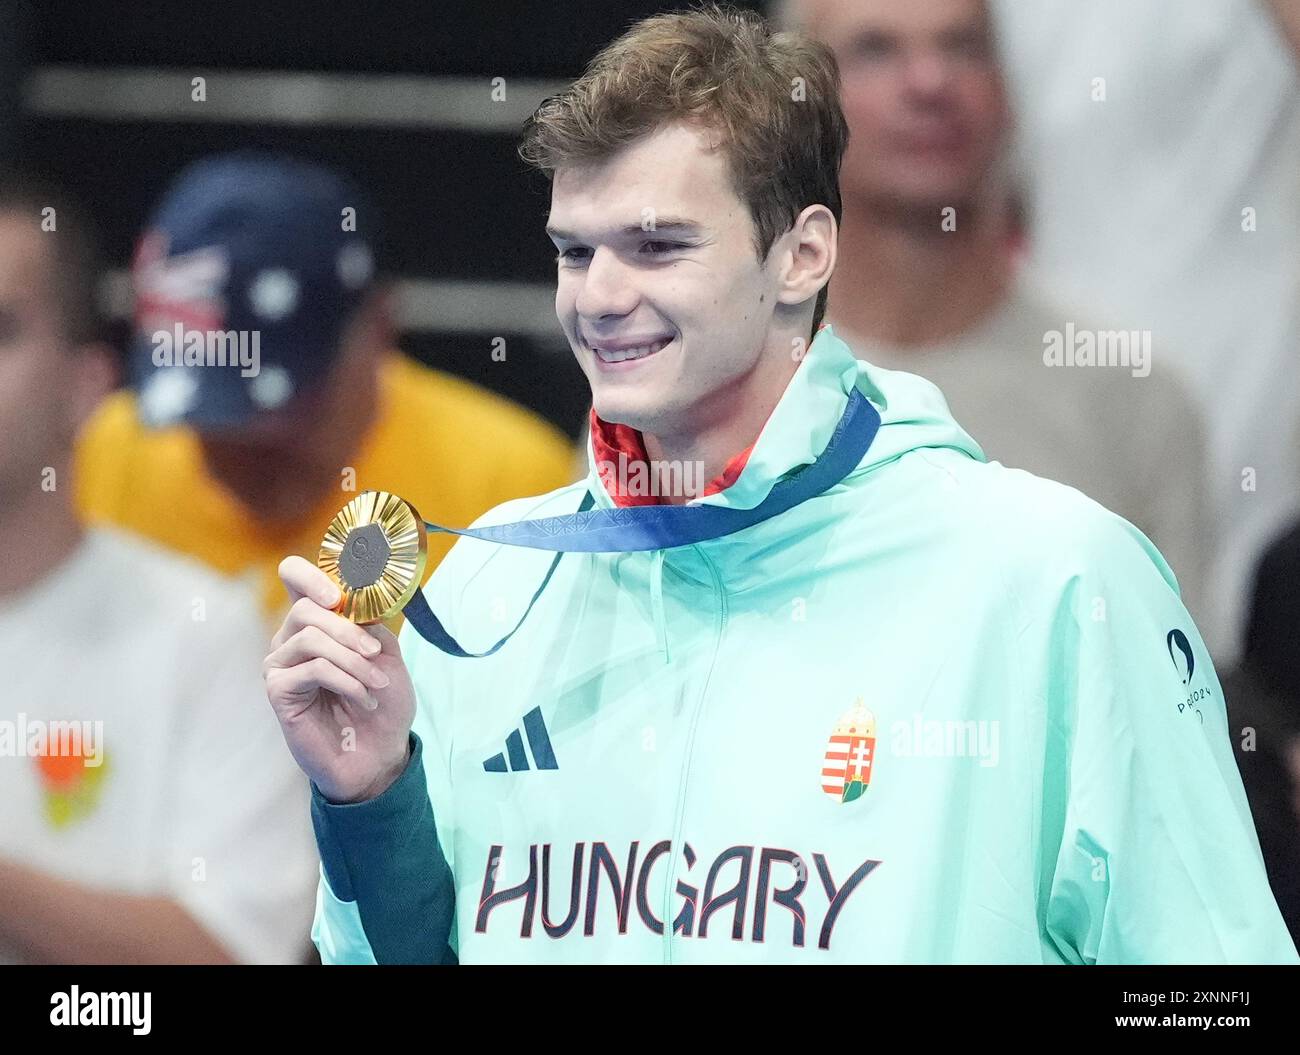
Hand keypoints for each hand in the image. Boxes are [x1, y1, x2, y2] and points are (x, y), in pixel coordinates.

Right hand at [263, 556, 415, 802]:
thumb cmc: (383, 703)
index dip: (310, 574)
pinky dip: (347, 681)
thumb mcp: (387, 654)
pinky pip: (313, 669)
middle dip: (348, 629)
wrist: (380, 753)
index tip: (339, 594)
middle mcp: (291, 638)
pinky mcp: (278, 691)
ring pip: (311, 638)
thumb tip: (356, 602)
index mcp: (317, 622)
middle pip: (306, 607)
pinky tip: (364, 699)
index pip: (294, 577)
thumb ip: (369, 623)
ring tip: (376, 683)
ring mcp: (281, 664)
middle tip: (375, 653)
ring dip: (353, 661)